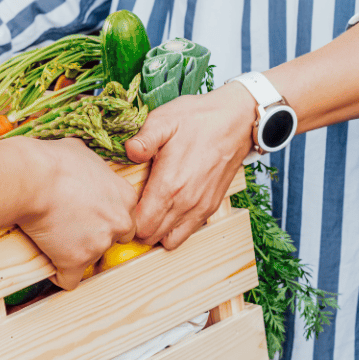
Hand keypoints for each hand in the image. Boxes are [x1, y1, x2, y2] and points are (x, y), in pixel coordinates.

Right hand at [16, 137, 137, 289]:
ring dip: (76, 254)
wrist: (31, 179)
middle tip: (74, 230)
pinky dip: (59, 275)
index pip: (126, 217)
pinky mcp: (76, 261)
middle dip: (97, 238)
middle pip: (115, 241)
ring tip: (54, 241)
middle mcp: (119, 223)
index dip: (106, 218)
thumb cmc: (53, 161)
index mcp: (126, 197)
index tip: (88, 216)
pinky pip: (70, 280)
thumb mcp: (82, 151)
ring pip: (92, 259)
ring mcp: (99, 244)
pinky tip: (50, 265)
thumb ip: (93, 164)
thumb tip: (82, 157)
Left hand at [124, 83, 254, 248]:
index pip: (140, 225)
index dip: (126, 218)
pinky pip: (187, 233)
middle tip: (131, 206)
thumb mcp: (165, 120)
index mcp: (169, 184)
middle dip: (137, 227)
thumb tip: (128, 151)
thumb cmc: (198, 119)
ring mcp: (200, 208)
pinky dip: (174, 228)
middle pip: (151, 236)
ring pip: (169, 240)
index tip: (122, 204)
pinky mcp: (211, 208)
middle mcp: (185, 203)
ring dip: (156, 231)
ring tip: (148, 211)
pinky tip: (168, 209)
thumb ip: (143, 139)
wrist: (236, 121)